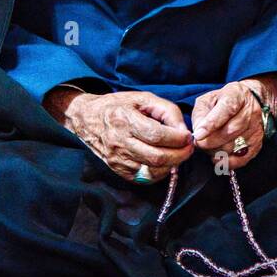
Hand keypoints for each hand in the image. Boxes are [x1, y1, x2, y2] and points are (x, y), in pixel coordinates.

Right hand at [52, 89, 192, 182]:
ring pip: (153, 171)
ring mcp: (117, 159)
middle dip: (180, 154)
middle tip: (189, 148)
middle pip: (157, 157)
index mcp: (124, 120)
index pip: (157, 135)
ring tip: (179, 153)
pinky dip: (160, 172)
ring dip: (172, 164)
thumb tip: (183, 130)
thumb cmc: (118, 106)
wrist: (88, 119)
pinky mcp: (118, 170)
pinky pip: (145, 178)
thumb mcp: (143, 98)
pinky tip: (165, 161)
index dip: (178, 138)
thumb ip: (167, 111)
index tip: (188, 136)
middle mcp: (119, 142)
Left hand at [191, 73, 276, 170]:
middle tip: (199, 144)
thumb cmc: (224, 101)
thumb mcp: (209, 99)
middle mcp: (250, 111)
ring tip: (207, 148)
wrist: (250, 102)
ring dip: (217, 151)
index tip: (198, 135)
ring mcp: (256, 128)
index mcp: (237, 95)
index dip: (211, 124)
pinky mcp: (257, 143)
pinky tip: (218, 159)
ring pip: (235, 145)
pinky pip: (243, 157)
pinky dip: (228, 162)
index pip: (226, 109)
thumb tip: (198, 131)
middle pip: (230, 131)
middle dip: (210, 141)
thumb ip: (201, 113)